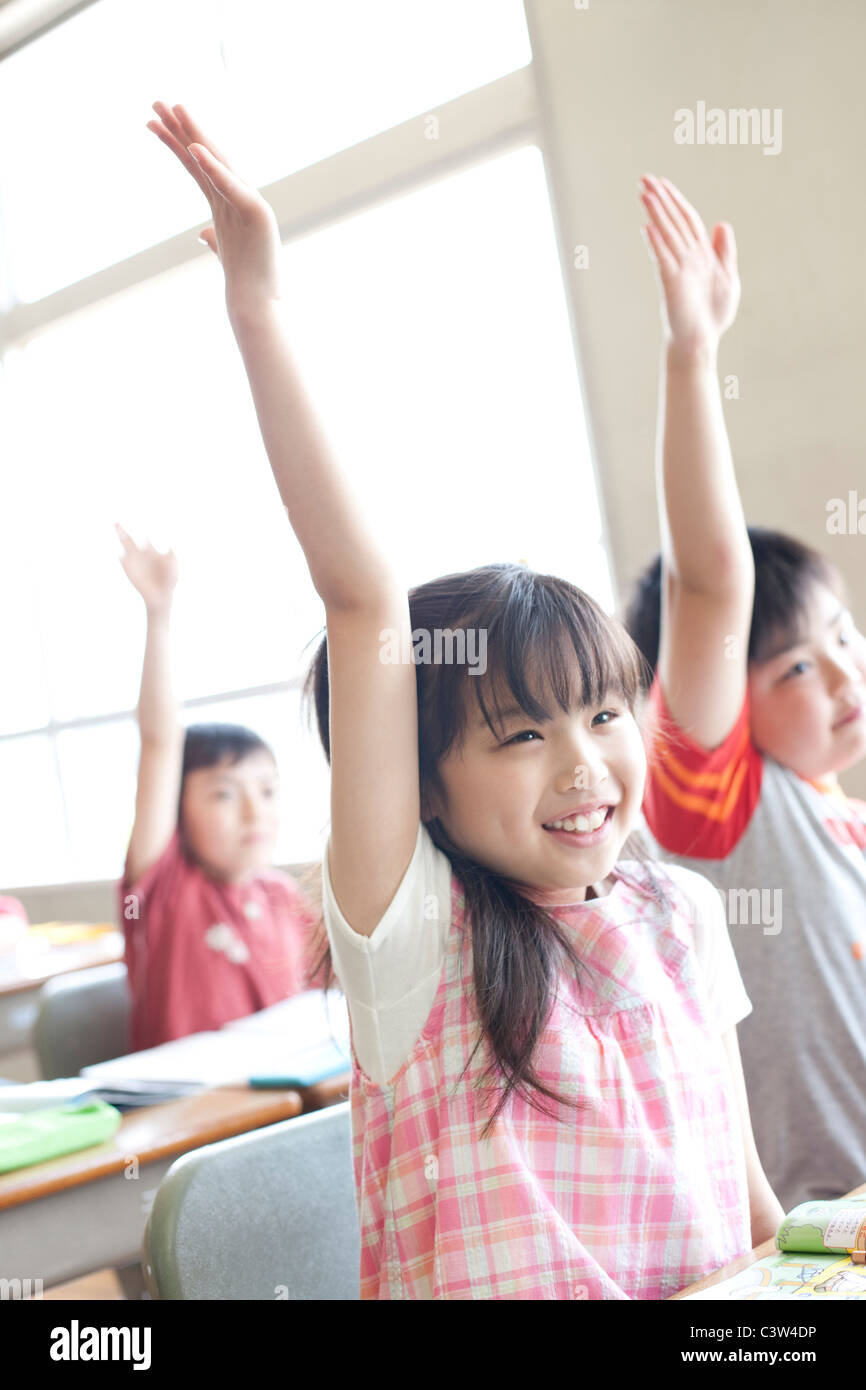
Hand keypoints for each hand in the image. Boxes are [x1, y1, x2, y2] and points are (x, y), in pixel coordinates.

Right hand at [115, 523, 177, 614]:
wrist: (160, 596)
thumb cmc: (169, 580)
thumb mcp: (173, 568)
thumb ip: (172, 557)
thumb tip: (171, 545)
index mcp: (152, 550)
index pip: (147, 536)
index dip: (145, 528)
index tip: (143, 519)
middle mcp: (140, 552)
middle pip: (131, 537)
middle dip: (126, 528)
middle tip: (120, 518)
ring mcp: (133, 560)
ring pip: (124, 544)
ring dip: (121, 534)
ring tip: (116, 523)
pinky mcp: (128, 569)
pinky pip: (123, 559)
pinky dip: (123, 556)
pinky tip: (124, 554)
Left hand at [147, 101, 282, 313]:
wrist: (259, 303)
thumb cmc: (246, 280)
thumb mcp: (224, 253)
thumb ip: (214, 239)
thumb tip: (202, 234)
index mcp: (225, 203)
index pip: (195, 166)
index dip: (174, 143)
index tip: (152, 122)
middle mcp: (237, 196)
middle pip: (204, 156)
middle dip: (181, 128)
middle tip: (157, 101)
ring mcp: (248, 202)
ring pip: (217, 163)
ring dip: (196, 135)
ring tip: (176, 109)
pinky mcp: (257, 213)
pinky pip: (229, 186)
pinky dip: (213, 167)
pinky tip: (195, 148)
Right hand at [639, 174, 739, 356]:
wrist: (702, 341)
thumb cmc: (712, 314)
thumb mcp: (728, 276)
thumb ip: (725, 251)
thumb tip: (721, 223)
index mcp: (701, 253)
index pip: (686, 219)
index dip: (676, 200)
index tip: (662, 183)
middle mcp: (687, 257)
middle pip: (673, 221)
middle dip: (660, 199)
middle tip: (644, 178)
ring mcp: (678, 269)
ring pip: (666, 235)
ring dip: (656, 214)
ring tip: (643, 193)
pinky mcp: (671, 284)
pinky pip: (663, 259)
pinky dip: (656, 243)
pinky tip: (648, 227)